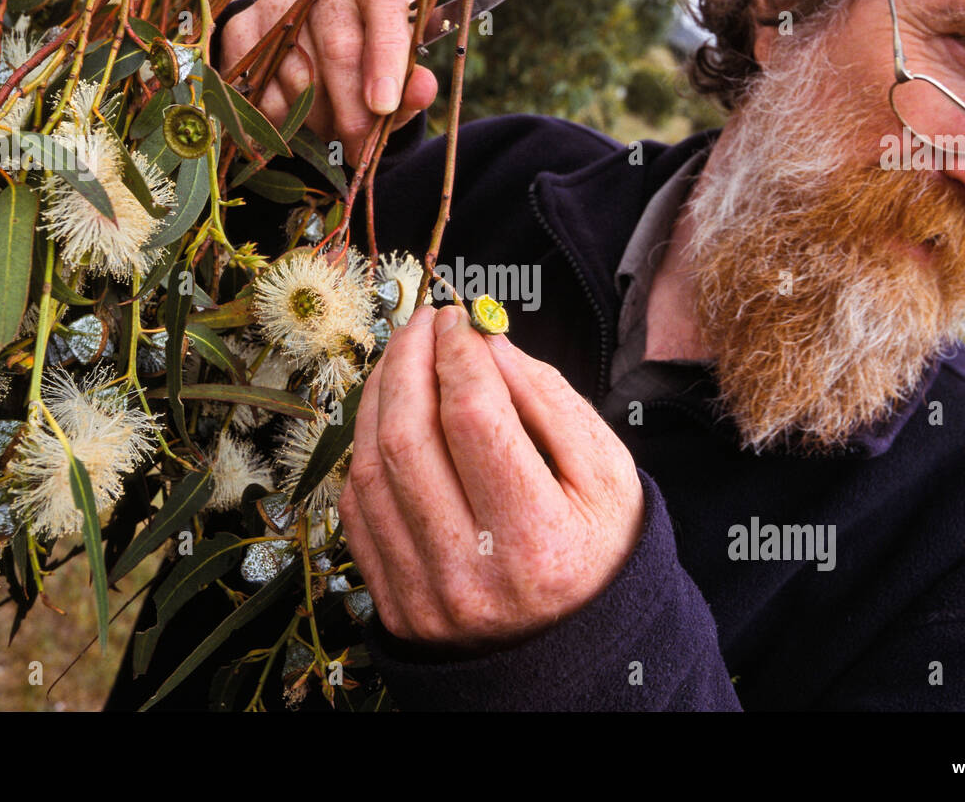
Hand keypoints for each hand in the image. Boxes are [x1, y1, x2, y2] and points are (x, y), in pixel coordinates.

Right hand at [219, 0, 437, 167]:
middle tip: (359, 145)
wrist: (311, 67)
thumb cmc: (368, 77)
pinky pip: (259, 90)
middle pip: (338, 49)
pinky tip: (295, 122)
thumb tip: (423, 90)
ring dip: (317, 120)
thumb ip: (412, 90)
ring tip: (330, 130)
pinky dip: (280, 120)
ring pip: (298, 77)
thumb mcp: (397, 86)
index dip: (385, 56)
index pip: (385, 5)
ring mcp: (279, 4)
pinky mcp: (242, 28)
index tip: (383, 106)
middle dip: (352, 110)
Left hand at [339, 304, 645, 652]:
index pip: (474, 419)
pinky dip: (366, 451)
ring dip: (378, 397)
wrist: (575, 645)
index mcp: (539, 542)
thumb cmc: (598, 549)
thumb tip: (482, 340)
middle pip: (408, 439)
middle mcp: (472, 575)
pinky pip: (357, 510)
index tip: (458, 319)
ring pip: (372, 469)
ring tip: (401, 360)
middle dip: (408, 362)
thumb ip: (548, 400)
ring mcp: (423, 595)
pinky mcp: (394, 604)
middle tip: (421, 324)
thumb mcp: (606, 473)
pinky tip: (388, 420)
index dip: (458, 354)